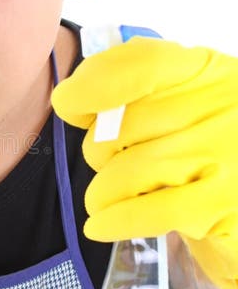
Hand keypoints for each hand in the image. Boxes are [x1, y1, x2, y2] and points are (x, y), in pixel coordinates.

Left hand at [51, 36, 237, 288]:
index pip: (142, 63)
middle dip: (99, 151)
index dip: (93, 83)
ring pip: (129, 171)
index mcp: (209, 72)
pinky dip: (116, 220)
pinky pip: (152, 212)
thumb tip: (70, 98)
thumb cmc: (212, 153)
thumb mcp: (186, 104)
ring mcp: (229, 155)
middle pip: (124, 125)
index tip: (68, 104)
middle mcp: (224, 104)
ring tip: (104, 199)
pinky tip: (100, 225)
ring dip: (103, 191)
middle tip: (110, 166)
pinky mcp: (226, 204)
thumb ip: (136, 87)